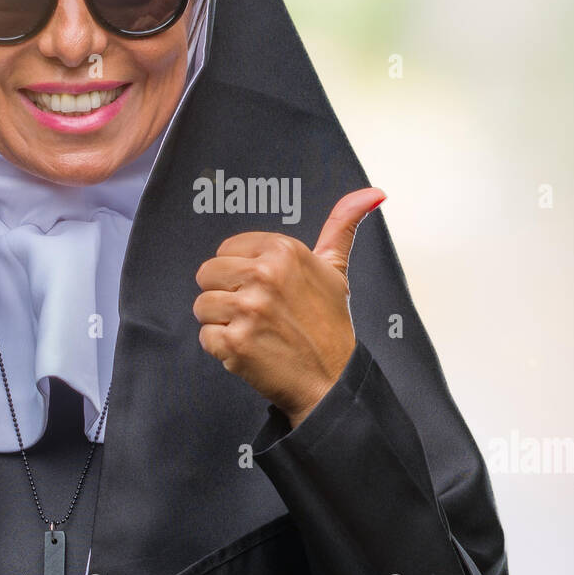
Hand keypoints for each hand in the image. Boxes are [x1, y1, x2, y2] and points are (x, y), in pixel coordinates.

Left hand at [195, 187, 385, 426]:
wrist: (331, 380)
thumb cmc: (330, 325)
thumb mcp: (336, 269)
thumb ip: (341, 226)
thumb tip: (371, 194)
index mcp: (284, 251)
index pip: (227, 249)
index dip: (240, 272)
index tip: (263, 289)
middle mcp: (265, 275)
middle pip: (207, 274)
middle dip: (226, 294)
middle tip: (257, 313)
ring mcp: (248, 310)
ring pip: (202, 305)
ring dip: (222, 322)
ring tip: (254, 331)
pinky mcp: (234, 342)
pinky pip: (205, 337)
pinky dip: (222, 348)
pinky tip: (250, 349)